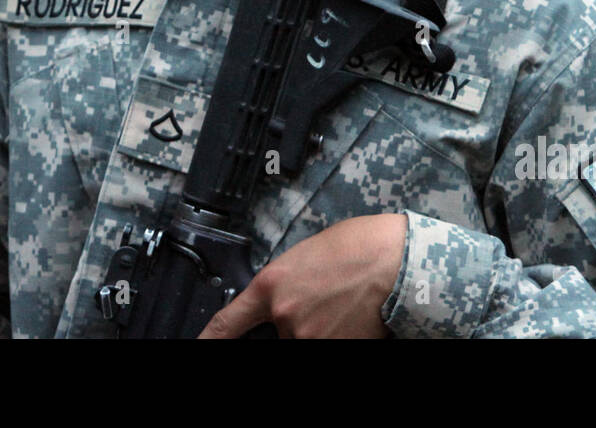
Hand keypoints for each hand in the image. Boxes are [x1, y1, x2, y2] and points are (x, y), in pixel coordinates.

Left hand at [197, 213, 406, 338]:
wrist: (393, 260)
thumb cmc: (355, 247)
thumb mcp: (304, 256)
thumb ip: (284, 283)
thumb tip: (281, 302)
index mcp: (271, 285)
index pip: (227, 324)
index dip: (209, 340)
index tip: (202, 345)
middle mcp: (284, 316)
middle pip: (279, 334)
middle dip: (296, 321)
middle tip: (324, 301)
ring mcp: (309, 337)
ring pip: (305, 340)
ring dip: (320, 328)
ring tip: (344, 304)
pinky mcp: (336, 349)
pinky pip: (328, 343)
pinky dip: (338, 334)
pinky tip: (353, 317)